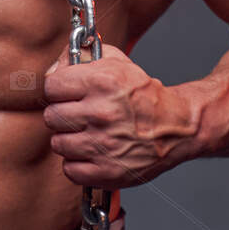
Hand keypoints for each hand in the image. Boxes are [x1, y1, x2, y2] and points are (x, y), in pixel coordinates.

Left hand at [42, 44, 194, 188]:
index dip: (58, 89)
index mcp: (103, 82)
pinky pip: (69, 169)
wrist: (176, 126)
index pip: (52, 86)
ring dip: (69, 139)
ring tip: (87, 133)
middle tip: (79, 114)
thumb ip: (81, 57)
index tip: (67, 93)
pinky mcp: (107, 171)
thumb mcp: (118, 63)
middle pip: (52, 116)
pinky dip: (77, 163)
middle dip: (63, 114)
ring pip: (58, 143)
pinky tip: (91, 152)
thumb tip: (53, 68)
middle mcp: (102, 113)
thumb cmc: (144, 95)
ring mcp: (104, 145)